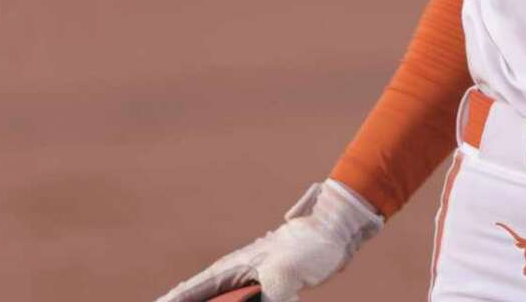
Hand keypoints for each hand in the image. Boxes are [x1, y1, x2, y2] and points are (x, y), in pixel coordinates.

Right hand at [154, 180, 382, 301]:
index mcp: (231, 268)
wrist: (337, 230)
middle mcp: (237, 277)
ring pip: (226, 301)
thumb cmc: (309, 243)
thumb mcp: (285, 274)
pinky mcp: (272, 291)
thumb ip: (271, 300)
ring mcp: (253, 285)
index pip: (190, 292)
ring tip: (188, 301)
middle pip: (204, 299)